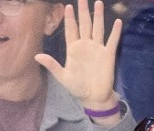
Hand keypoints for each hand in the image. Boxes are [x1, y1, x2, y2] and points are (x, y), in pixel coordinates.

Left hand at [37, 0, 123, 114]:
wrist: (93, 97)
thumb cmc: (77, 88)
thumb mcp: (62, 77)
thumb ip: (52, 65)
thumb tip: (36, 56)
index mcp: (74, 49)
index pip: (71, 30)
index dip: (70, 18)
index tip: (68, 6)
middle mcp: (86, 45)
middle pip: (84, 25)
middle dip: (83, 11)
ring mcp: (97, 48)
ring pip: (97, 28)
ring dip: (98, 16)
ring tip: (98, 3)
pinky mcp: (108, 55)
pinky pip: (112, 41)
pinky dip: (115, 32)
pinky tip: (117, 22)